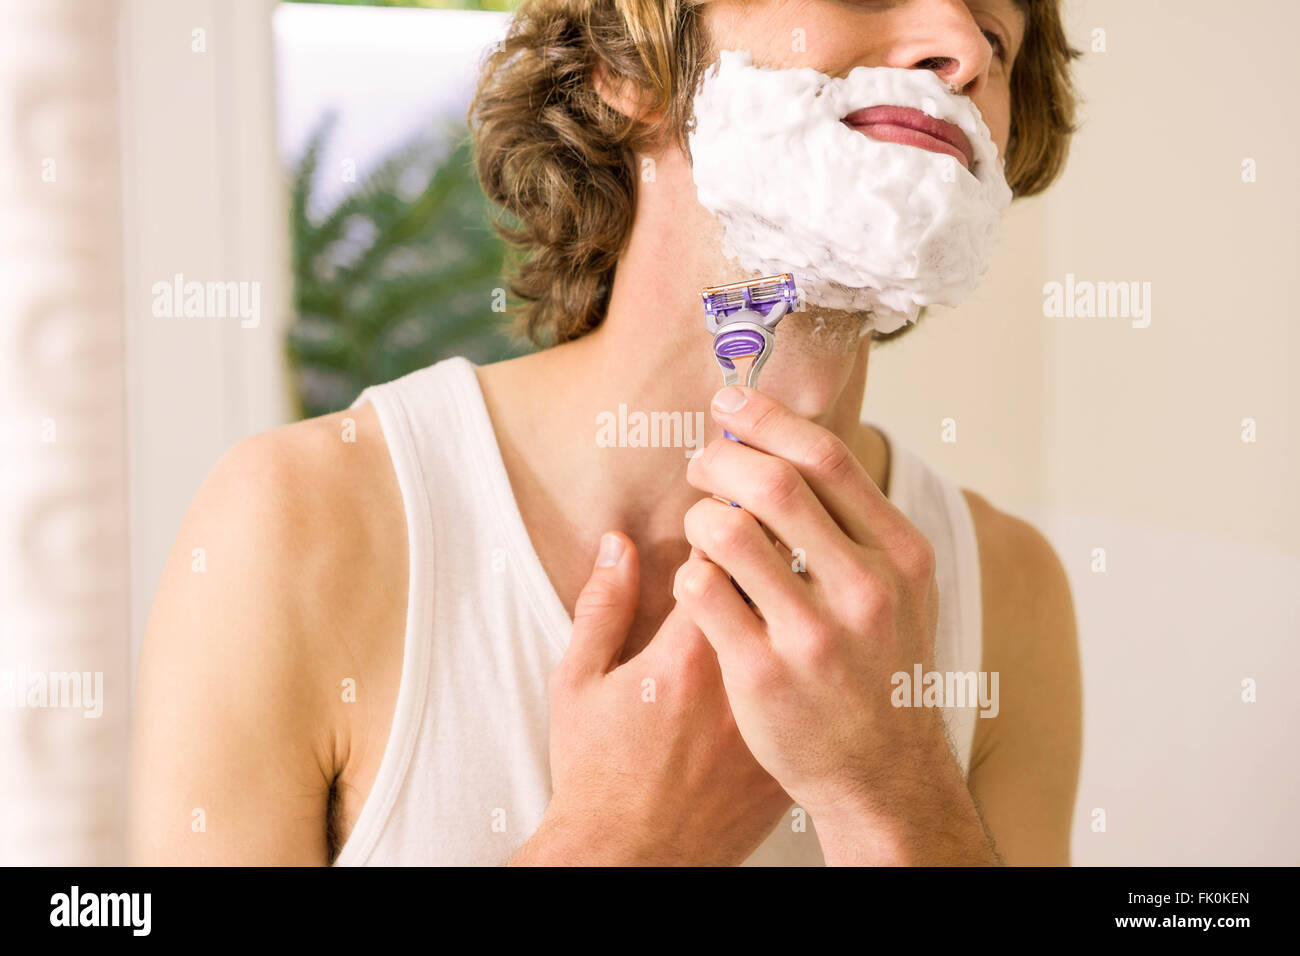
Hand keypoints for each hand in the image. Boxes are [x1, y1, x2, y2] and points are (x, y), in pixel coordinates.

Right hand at [512, 531, 791, 865]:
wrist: (630, 862)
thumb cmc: (596, 773)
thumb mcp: (578, 683)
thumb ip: (602, 605)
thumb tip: (618, 543)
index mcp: (687, 654)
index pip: (729, 553)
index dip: (730, 519)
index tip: (723, 509)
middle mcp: (741, 682)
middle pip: (781, 587)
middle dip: (773, 548)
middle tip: (761, 533)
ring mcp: (771, 721)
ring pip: (805, 636)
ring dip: (795, 601)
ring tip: (778, 586)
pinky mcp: (788, 753)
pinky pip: (810, 689)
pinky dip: (804, 660)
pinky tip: (788, 653)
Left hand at [674, 386, 995, 864]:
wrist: (883, 774)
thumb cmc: (881, 671)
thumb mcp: (901, 590)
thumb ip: (859, 524)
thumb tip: (799, 445)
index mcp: (902, 556)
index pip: (827, 456)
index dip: (768, 417)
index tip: (731, 403)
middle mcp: (867, 589)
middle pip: (773, 482)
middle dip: (721, 457)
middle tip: (701, 462)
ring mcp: (815, 635)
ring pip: (728, 531)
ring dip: (699, 515)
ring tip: (699, 527)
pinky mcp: (764, 674)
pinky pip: (701, 591)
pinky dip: (689, 572)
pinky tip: (698, 582)